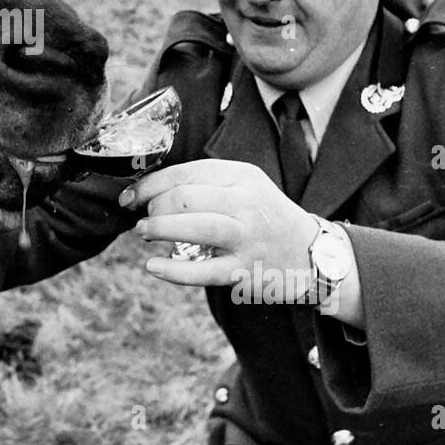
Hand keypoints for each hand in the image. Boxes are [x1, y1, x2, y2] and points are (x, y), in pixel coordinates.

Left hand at [119, 159, 318, 293]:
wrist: (312, 255)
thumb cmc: (265, 218)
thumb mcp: (245, 187)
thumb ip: (206, 185)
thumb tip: (151, 191)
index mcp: (242, 177)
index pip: (186, 172)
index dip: (151, 184)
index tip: (131, 196)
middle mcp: (246, 203)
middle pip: (186, 197)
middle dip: (153, 206)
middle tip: (143, 218)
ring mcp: (247, 238)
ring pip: (195, 227)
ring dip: (160, 229)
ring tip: (144, 233)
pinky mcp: (244, 271)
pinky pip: (202, 271)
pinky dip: (173, 270)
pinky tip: (153, 267)